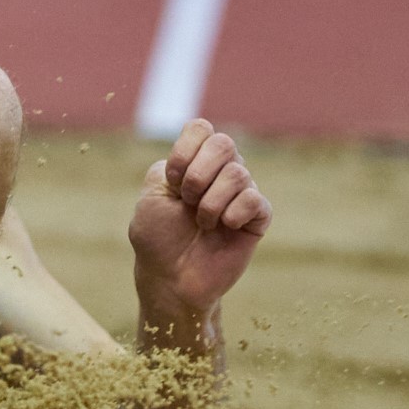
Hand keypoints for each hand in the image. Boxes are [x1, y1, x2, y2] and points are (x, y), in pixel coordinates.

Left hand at [127, 119, 269, 318]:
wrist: (172, 280)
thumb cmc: (158, 240)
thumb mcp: (150, 197)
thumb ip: (168, 168)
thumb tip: (198, 156)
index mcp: (192, 163)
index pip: (201, 128)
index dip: (185, 151)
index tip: (172, 180)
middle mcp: (219, 173)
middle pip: (224, 143)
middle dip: (198, 173)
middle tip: (187, 201)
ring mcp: (240, 194)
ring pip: (238, 173)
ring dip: (210, 201)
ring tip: (202, 223)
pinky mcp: (258, 218)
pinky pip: (255, 200)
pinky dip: (234, 213)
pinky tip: (223, 227)